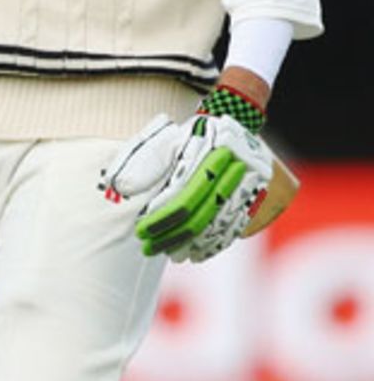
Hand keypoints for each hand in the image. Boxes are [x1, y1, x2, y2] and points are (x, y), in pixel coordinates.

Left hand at [100, 110, 272, 262]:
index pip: (182, 195)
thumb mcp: (164, 139)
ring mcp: (248, 182)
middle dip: (172, 236)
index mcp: (208, 150)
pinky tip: (197, 254)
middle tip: (149, 249)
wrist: (231, 126)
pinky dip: (216, 243)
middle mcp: (232, 166)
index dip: (160, 218)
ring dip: (192, 244)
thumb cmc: (189, 135)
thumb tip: (123, 186)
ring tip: (169, 254)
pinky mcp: (255, 194)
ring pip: (218, 223)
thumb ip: (144, 161)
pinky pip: (236, 225)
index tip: (140, 232)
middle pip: (200, 213)